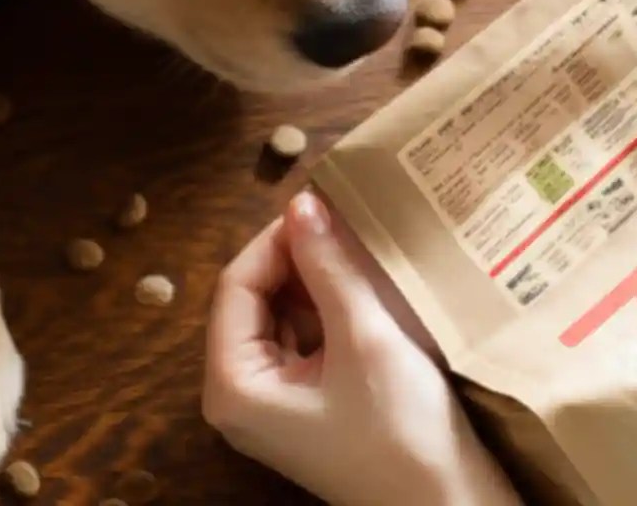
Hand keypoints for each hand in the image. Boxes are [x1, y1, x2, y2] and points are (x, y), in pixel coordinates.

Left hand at [202, 192, 519, 505]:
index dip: (278, 239)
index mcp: (233, 385)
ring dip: (319, 282)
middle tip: (347, 225)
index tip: (324, 206)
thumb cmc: (404, 433)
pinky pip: (309, 341)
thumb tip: (304, 204)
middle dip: (298, 259)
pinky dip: (333, 311)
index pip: (236, 285)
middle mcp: (242, 397)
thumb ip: (329, 267)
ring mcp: (276, 405)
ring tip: (362, 253)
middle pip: (255, 300)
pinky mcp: (310, 407)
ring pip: (284, 317)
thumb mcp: (365, 337)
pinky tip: (367, 291)